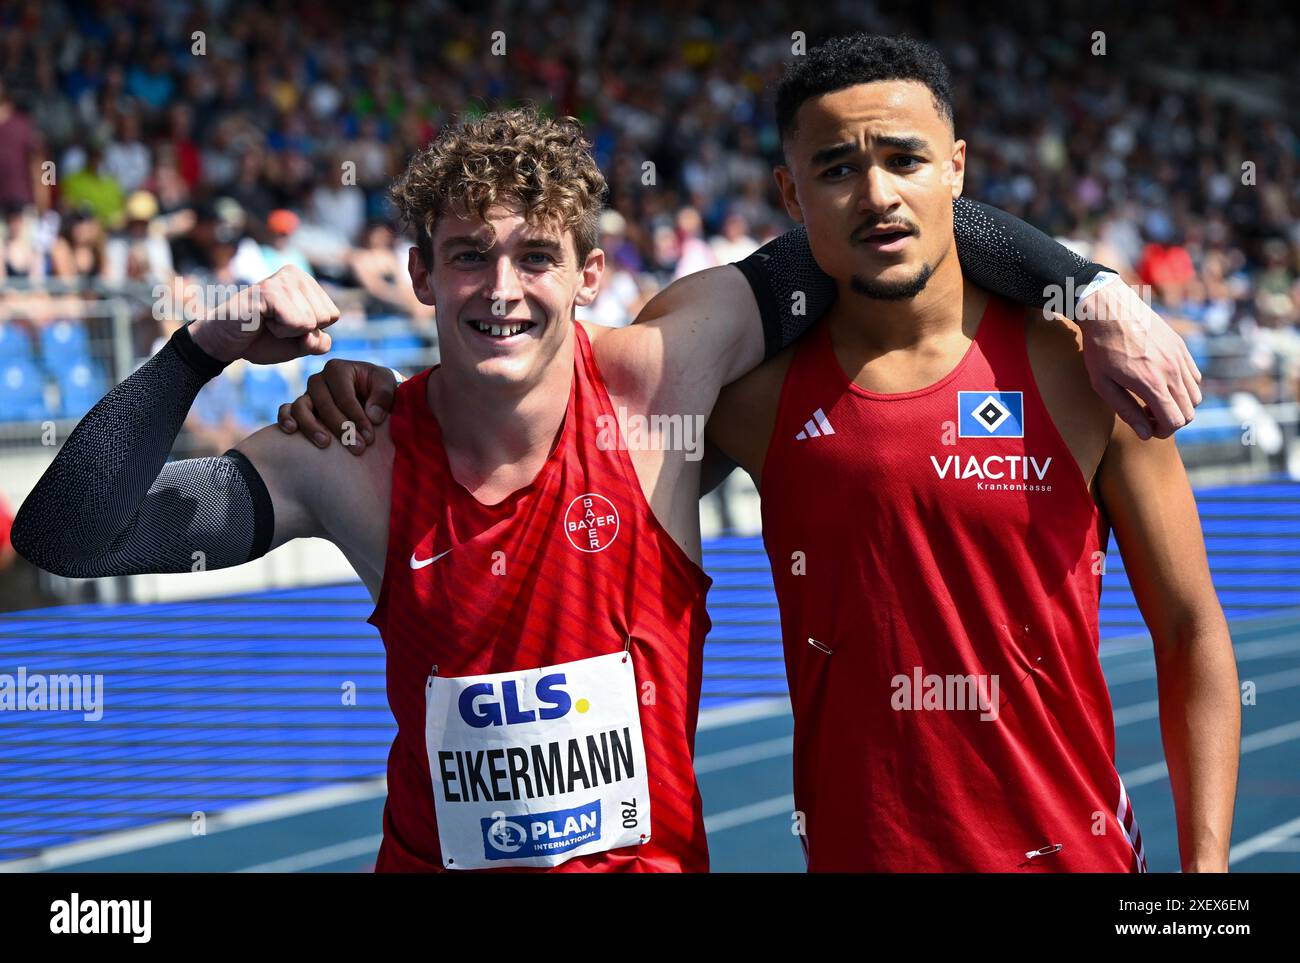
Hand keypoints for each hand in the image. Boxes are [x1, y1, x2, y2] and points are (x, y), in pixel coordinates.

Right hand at [189, 265, 338, 364]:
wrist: (222, 341)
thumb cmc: (260, 339)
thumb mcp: (298, 345)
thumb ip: (318, 342)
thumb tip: (323, 337)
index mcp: (306, 282)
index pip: (333, 315)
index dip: (310, 331)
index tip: (284, 325)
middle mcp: (296, 274)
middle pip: (327, 318)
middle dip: (301, 331)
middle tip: (273, 324)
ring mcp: (283, 279)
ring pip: (312, 322)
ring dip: (288, 332)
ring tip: (266, 321)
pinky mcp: (271, 290)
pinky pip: (299, 323)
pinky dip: (281, 332)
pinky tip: (261, 321)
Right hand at [277, 358, 397, 453]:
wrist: (371, 395)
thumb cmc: (379, 388)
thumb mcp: (388, 384)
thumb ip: (383, 396)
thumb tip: (372, 416)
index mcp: (338, 369)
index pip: (344, 396)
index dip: (356, 418)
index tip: (369, 438)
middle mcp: (319, 380)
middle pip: (324, 404)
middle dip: (341, 427)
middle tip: (357, 448)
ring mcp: (307, 394)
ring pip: (301, 407)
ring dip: (311, 427)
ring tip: (325, 444)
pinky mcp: (301, 408)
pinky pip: (286, 410)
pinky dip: (285, 418)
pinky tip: (291, 431)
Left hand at [1079, 281, 1202, 439]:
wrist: (1108, 309)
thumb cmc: (1099, 348)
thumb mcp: (1103, 384)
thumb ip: (1126, 410)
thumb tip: (1145, 433)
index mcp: (1152, 384)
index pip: (1175, 421)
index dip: (1162, 431)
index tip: (1148, 428)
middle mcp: (1172, 371)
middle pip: (1189, 412)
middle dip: (1171, 421)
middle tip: (1147, 414)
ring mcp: (1180, 357)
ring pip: (1195, 395)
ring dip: (1179, 405)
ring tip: (1154, 399)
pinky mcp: (1181, 347)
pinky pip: (1194, 376)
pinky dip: (1184, 387)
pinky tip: (1162, 382)